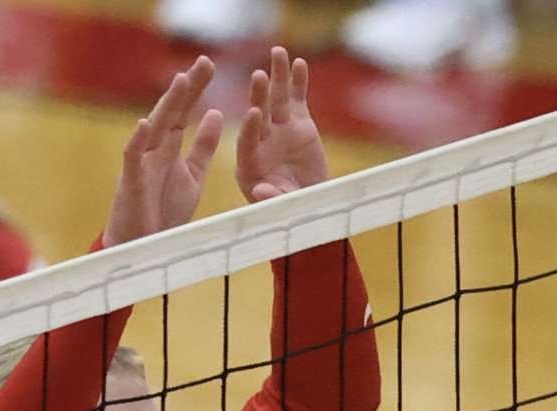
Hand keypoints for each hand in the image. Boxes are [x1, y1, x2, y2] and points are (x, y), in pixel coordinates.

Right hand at [103, 57, 223, 246]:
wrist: (146, 248)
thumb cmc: (165, 212)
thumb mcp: (194, 175)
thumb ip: (204, 146)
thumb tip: (217, 113)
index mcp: (171, 148)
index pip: (184, 112)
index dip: (195, 89)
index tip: (209, 64)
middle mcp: (155, 150)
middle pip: (172, 112)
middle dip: (187, 88)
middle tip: (203, 62)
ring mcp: (141, 164)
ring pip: (154, 128)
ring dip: (167, 105)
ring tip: (180, 82)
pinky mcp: (130, 182)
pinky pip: (133, 158)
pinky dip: (138, 141)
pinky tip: (145, 124)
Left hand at [236, 48, 326, 202]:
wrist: (309, 203)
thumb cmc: (288, 210)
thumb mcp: (278, 209)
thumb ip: (270, 199)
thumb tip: (261, 191)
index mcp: (249, 163)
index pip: (247, 142)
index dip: (251, 128)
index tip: (254, 114)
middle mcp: (261, 141)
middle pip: (259, 114)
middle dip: (258, 95)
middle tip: (258, 76)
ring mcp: (279, 129)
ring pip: (277, 99)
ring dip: (278, 76)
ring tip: (278, 53)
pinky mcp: (298, 123)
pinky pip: (297, 99)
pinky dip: (298, 82)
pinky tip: (299, 63)